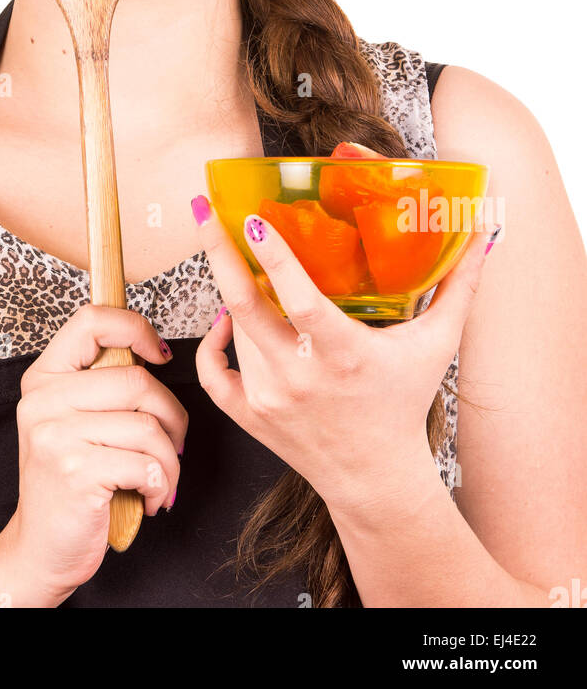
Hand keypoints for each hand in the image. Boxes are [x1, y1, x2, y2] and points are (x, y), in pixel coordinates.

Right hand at [0, 305, 187, 604]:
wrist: (40, 549)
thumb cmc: (71, 481)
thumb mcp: (73, 421)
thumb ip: (101, 384)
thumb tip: (156, 352)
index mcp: (44, 377)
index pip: (92, 320)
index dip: (135, 328)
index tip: (159, 355)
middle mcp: (43, 400)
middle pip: (137, 380)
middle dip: (173, 416)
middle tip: (174, 443)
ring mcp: (56, 436)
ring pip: (149, 428)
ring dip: (171, 461)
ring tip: (162, 478)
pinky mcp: (76, 473)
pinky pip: (146, 465)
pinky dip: (162, 485)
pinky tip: (151, 499)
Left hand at [193, 142, 498, 516]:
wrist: (376, 480)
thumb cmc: (404, 403)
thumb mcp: (437, 345)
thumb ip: (458, 288)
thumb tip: (482, 233)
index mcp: (345, 355)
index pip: (300, 300)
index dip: (273, 257)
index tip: (251, 217)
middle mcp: (300, 378)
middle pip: (247, 307)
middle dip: (220, 253)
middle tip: (206, 209)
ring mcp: (270, 399)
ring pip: (237, 330)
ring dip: (233, 290)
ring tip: (232, 252)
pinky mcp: (250, 417)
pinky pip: (213, 374)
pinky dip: (212, 343)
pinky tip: (224, 319)